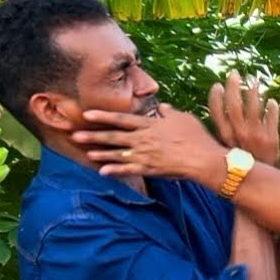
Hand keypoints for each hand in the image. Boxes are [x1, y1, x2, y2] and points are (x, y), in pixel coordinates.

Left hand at [73, 105, 226, 185]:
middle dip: (93, 136)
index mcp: (151, 125)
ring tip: (86, 153)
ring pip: (118, 153)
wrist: (205, 159)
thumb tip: (162, 107)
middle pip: (114, 136)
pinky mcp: (150, 169)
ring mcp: (145, 155)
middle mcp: (144, 139)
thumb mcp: (184, 118)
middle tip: (75, 135)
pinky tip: (103, 172)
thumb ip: (170, 112)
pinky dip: (116, 171)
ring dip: (101, 153)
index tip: (87, 114)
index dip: (104, 116)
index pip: (122, 119)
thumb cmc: (197, 137)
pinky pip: (129, 170)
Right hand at [209, 70, 279, 165]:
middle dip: (234, 87)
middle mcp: (238, 135)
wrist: (258, 186)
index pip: (216, 113)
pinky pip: (272, 120)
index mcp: (225, 138)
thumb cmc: (241, 168)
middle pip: (234, 106)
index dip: (216, 98)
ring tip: (255, 81)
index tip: (217, 85)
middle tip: (236, 73)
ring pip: (254, 109)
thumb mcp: (225, 153)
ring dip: (254, 93)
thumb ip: (222, 135)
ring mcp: (255, 137)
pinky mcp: (272, 141)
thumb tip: (216, 118)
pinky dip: (272, 110)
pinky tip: (272, 102)